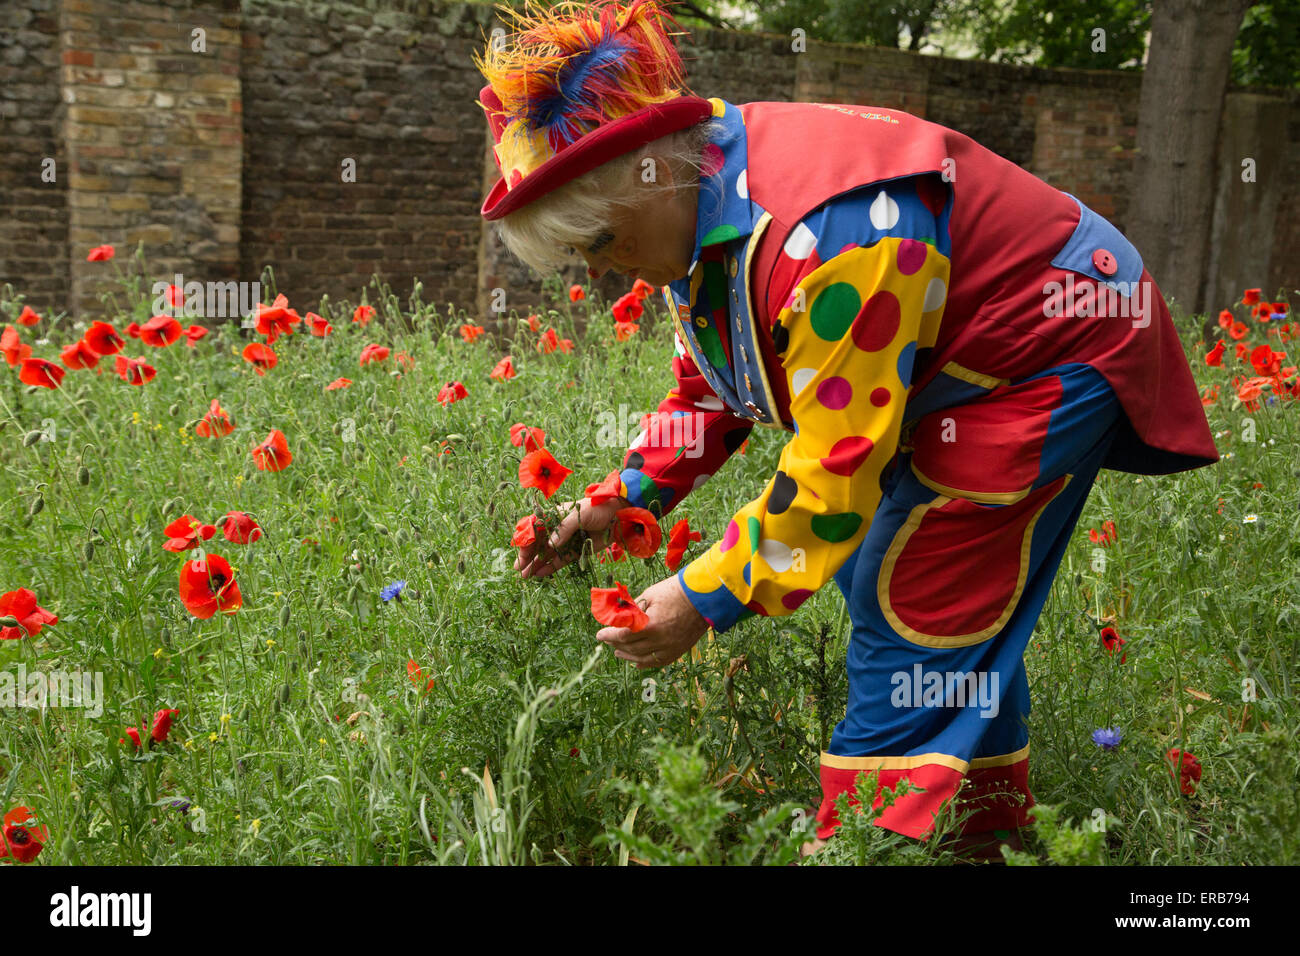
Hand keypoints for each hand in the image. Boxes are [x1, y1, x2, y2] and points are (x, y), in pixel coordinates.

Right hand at [514, 495, 630, 578]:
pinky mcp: (576, 551)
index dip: (527, 541)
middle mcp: (557, 528)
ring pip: (547, 554)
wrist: (621, 516)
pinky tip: (539, 574)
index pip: (535, 528)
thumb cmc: (599, 508)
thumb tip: (549, 545)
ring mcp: (566, 540)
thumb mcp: (579, 514)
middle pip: (538, 543)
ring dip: (536, 564)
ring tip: (525, 576)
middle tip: (518, 569)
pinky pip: (560, 560)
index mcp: (555, 515)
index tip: (521, 553)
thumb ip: (563, 529)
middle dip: (527, 556)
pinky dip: (549, 567)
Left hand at [596, 574, 709, 667]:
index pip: (623, 635)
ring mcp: (670, 648)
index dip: (609, 635)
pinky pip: (658, 661)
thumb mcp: (649, 595)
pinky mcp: (678, 651)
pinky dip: (645, 663)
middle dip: (616, 644)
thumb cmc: (676, 591)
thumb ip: (633, 609)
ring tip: (618, 652)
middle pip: (631, 647)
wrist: (705, 597)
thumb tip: (617, 616)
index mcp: (651, 625)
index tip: (599, 635)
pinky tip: (636, 663)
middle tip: (607, 640)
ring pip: (643, 657)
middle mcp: (661, 641)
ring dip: (628, 655)